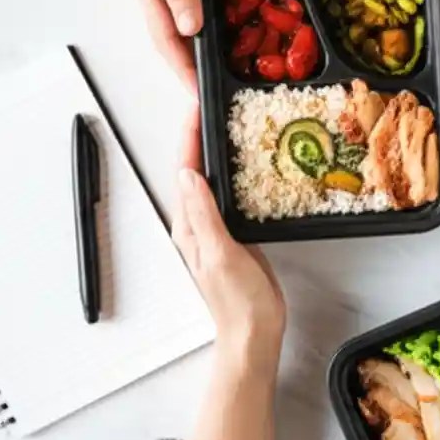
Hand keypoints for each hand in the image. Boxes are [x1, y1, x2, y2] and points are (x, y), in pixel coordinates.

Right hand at [134, 0, 230, 93]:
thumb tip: (189, 27)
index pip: (166, 41)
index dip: (182, 69)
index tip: (197, 93)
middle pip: (185, 39)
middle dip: (199, 65)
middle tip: (218, 90)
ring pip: (205, 23)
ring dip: (218, 45)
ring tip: (234, 71)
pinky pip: (224, 1)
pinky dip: (235, 17)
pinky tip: (249, 33)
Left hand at [172, 108, 285, 376]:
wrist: (254, 333)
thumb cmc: (239, 301)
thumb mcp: (222, 252)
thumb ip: (205, 213)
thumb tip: (188, 174)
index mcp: (188, 226)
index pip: (184, 171)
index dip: (189, 136)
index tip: (196, 106)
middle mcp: (196, 225)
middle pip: (192, 170)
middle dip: (198, 136)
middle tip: (210, 105)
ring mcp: (214, 231)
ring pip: (209, 181)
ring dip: (213, 153)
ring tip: (224, 125)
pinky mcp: (233, 236)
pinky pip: (226, 196)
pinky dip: (230, 175)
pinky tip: (244, 167)